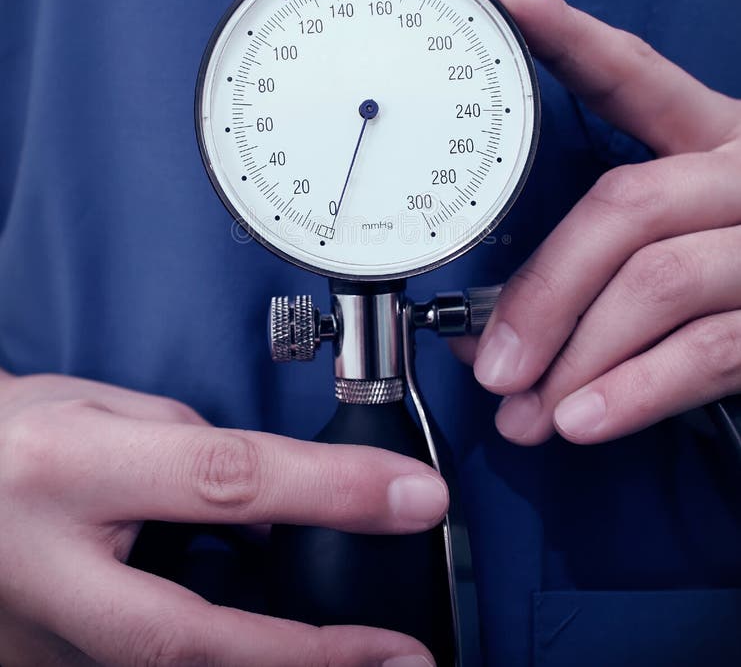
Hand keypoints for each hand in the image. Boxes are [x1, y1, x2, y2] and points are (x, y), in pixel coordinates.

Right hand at [0, 369, 443, 664]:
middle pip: (196, 634)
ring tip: (364, 664)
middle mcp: (53, 570)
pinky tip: (277, 653)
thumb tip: (277, 500)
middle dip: (312, 654)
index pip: (225, 479)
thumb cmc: (18, 434)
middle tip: (405, 657)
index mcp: (71, 468)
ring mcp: (42, 640)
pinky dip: (222, 666)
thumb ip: (198, 453)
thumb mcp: (108, 407)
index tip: (411, 495)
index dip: (328, 491)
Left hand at [460, 0, 740, 445]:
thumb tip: (486, 331)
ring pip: (657, 282)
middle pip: (623, 207)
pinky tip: (583, 419)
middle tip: (490, 364)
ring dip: (576, 356)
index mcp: (718, 137)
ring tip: (524, 416)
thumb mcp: (679, 247)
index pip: (633, 75)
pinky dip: (635, 392)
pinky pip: (707, 350)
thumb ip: (592, 273)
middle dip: (543, 292)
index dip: (566, 34)